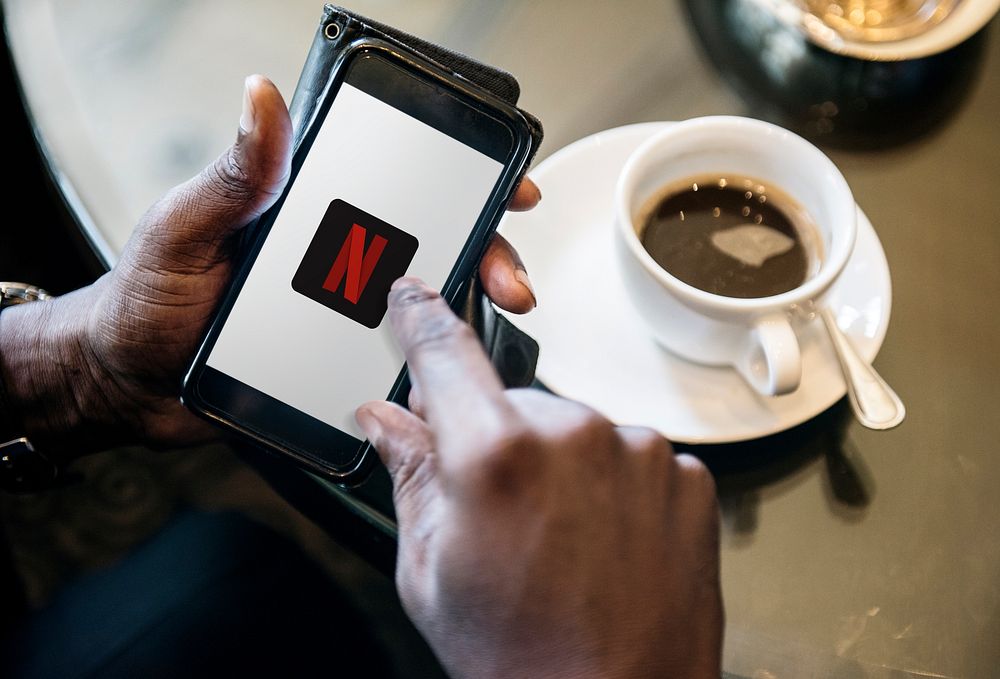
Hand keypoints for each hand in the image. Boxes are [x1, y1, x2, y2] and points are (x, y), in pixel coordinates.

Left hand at [0, 76, 540, 453]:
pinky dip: (427, 365)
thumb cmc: (145, 301)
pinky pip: (392, 361)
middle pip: (429, 246)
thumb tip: (261, 100)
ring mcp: (339, 311)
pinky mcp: (336, 361)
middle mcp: (333, 257)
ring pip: (422, 305)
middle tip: (507, 277)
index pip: (394, 185)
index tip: (503, 186)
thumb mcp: (184, 229)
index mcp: (306, 212)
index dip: (457, 181)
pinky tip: (443, 371)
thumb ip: (231, 177)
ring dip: (465, 311)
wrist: (127, 384)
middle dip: (485, 254)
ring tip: (486, 324)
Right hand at [356, 279, 723, 678]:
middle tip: (500, 514)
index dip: (421, 317)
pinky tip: (601, 541)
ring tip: (558, 542)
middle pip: (512, 403)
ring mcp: (638, 451)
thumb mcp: (430, 570)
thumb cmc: (523, 657)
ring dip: (560, 467)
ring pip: (574, 431)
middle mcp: (574, 434)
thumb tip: (386, 422)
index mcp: (495, 453)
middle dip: (498, 441)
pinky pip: (628, 457)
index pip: (445, 349)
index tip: (413, 297)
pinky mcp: (684, 474)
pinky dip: (611, 487)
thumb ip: (410, 475)